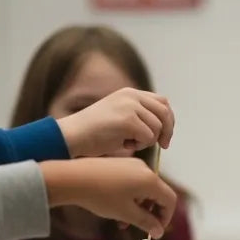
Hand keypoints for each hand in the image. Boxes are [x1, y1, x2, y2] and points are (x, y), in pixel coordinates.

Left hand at [41, 158, 176, 237]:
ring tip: (123, 222)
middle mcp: (145, 169)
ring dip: (139, 207)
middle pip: (158, 194)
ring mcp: (132, 164)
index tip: (156, 232)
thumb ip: (146, 222)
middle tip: (141, 228)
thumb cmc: (102, 197)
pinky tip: (116, 208)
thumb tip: (159, 232)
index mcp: (150, 181)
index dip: (166, 218)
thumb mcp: (126, 213)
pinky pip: (133, 182)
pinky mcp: (120, 164)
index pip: (170, 200)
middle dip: (151, 213)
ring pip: (144, 190)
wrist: (73, 178)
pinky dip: (130, 197)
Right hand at [58, 87, 174, 156]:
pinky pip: (148, 137)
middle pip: (165, 112)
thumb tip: (163, 131)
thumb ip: (138, 117)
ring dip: (147, 141)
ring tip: (128, 143)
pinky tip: (123, 145)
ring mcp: (130, 107)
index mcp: (129, 93)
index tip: (164, 136)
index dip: (167, 119)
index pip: (162, 102)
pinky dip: (140, 146)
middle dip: (167, 131)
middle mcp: (131, 96)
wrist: (71, 136)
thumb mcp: (118, 117)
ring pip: (157, 127)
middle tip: (163, 146)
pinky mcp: (128, 120)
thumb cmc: (92, 134)